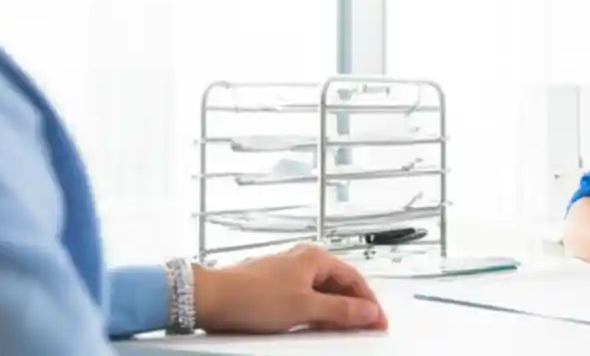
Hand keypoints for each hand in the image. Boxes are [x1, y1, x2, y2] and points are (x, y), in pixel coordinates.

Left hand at [193, 244, 387, 333]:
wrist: (211, 299)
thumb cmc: (252, 297)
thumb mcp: (305, 308)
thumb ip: (342, 310)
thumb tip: (368, 311)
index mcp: (315, 258)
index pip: (354, 279)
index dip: (369, 302)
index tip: (378, 322)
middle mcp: (303, 261)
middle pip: (339, 285)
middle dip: (353, 308)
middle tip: (364, 328)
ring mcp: (288, 274)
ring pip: (322, 293)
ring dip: (334, 312)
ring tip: (343, 331)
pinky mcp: (275, 288)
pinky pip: (305, 299)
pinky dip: (316, 313)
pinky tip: (315, 327)